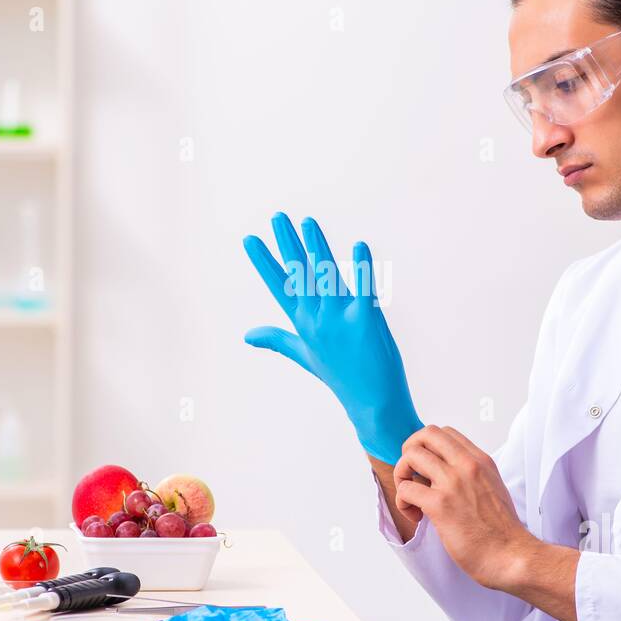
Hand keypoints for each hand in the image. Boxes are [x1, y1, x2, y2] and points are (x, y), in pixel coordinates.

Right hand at [242, 213, 422, 464]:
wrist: (373, 403)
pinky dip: (362, 266)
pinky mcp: (367, 320)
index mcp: (302, 324)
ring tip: (308, 222)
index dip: (264, 261)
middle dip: (287, 243)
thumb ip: (277, 339)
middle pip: (299, 274)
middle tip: (277, 216)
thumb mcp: (304, 354)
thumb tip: (247, 335)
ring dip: (317, 246)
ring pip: (325, 276)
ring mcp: (340, 320)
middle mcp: (317, 320)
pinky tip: (360, 245)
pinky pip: (363, 287)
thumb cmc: (340, 376)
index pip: (278, 285)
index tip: (250, 239)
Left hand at [394, 425, 534, 589]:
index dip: (427, 446)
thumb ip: (472, 475)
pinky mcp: (440, 505)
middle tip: (411, 475)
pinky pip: (406, 489)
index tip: (426, 467)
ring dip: (402, 476)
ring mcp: (453, 483)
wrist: (512, 556)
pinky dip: (403, 502)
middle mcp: (467, 466)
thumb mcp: (493, 487)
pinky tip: (416, 516)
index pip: (444, 432)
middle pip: (425, 435)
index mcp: (480, 461)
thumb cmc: (502, 531)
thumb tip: (447, 472)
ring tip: (412, 497)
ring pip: (410, 457)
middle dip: (409, 451)